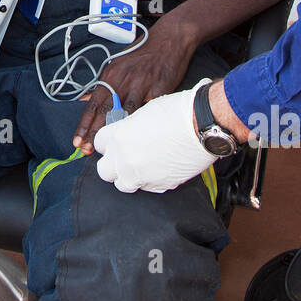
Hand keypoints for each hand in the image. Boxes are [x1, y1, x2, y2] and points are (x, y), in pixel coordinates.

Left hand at [73, 24, 193, 153]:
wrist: (170, 38)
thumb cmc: (144, 52)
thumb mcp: (118, 64)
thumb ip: (103, 84)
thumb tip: (85, 100)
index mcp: (111, 74)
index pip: (93, 104)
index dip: (84, 124)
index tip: (78, 141)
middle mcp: (123, 80)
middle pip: (106, 111)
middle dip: (94, 133)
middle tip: (86, 150)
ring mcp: (142, 85)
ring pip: (125, 113)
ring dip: (115, 133)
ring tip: (107, 149)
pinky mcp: (160, 90)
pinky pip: (149, 111)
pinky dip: (141, 125)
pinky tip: (136, 140)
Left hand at [93, 79, 214, 193]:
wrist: (203, 126)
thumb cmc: (177, 112)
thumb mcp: (144, 113)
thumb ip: (128, 128)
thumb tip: (125, 135)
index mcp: (118, 137)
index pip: (98, 144)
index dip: (107, 142)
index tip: (114, 142)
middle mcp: (124, 159)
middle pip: (104, 171)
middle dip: (112, 164)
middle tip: (125, 156)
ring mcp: (140, 176)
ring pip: (123, 184)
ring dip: (129, 176)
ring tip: (143, 165)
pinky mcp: (158, 186)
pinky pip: (146, 188)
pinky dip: (150, 180)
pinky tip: (160, 168)